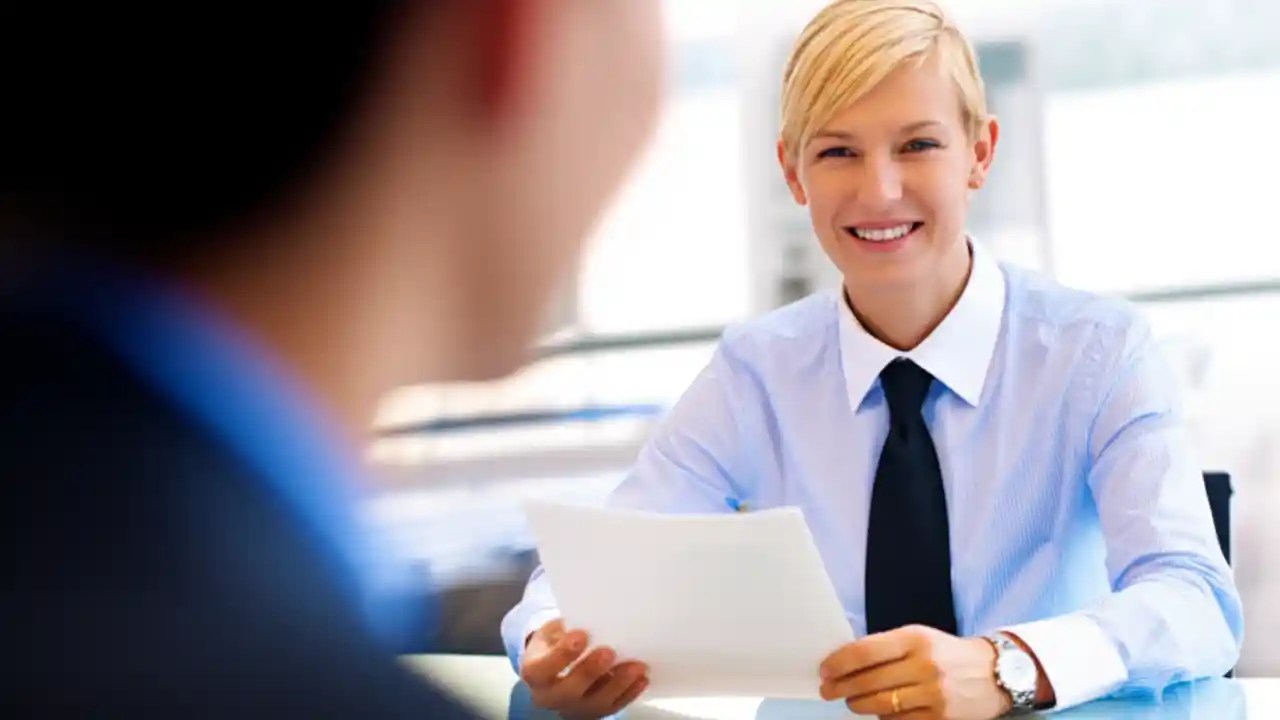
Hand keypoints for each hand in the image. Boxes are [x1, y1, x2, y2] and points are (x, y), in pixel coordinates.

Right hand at [519, 619, 648, 719]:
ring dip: (617, 685)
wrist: (555, 665)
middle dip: (590, 672)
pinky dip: (628, 694)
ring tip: (636, 666)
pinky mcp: (592, 713)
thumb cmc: (556, 642)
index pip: (542, 669)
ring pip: (595, 704)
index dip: (561, 654)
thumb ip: (566, 628)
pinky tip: (641, 679)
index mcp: (534, 672)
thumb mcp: (552, 630)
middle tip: (609, 652)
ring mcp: (572, 709)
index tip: (580, 635)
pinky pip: (612, 708)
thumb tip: (592, 615)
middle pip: (569, 692)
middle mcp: (549, 697)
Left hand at [818, 625, 1009, 719]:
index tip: (825, 670)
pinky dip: (884, 717)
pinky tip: (879, 710)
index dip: (839, 663)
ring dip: (858, 704)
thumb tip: (844, 662)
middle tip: (828, 690)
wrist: (994, 673)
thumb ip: (885, 647)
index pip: (865, 651)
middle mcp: (925, 665)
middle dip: (841, 687)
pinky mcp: (941, 718)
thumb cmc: (946, 654)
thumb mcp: (919, 638)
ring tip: (851, 701)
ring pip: (881, 705)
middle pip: (868, 681)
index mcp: (915, 639)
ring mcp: (934, 694)